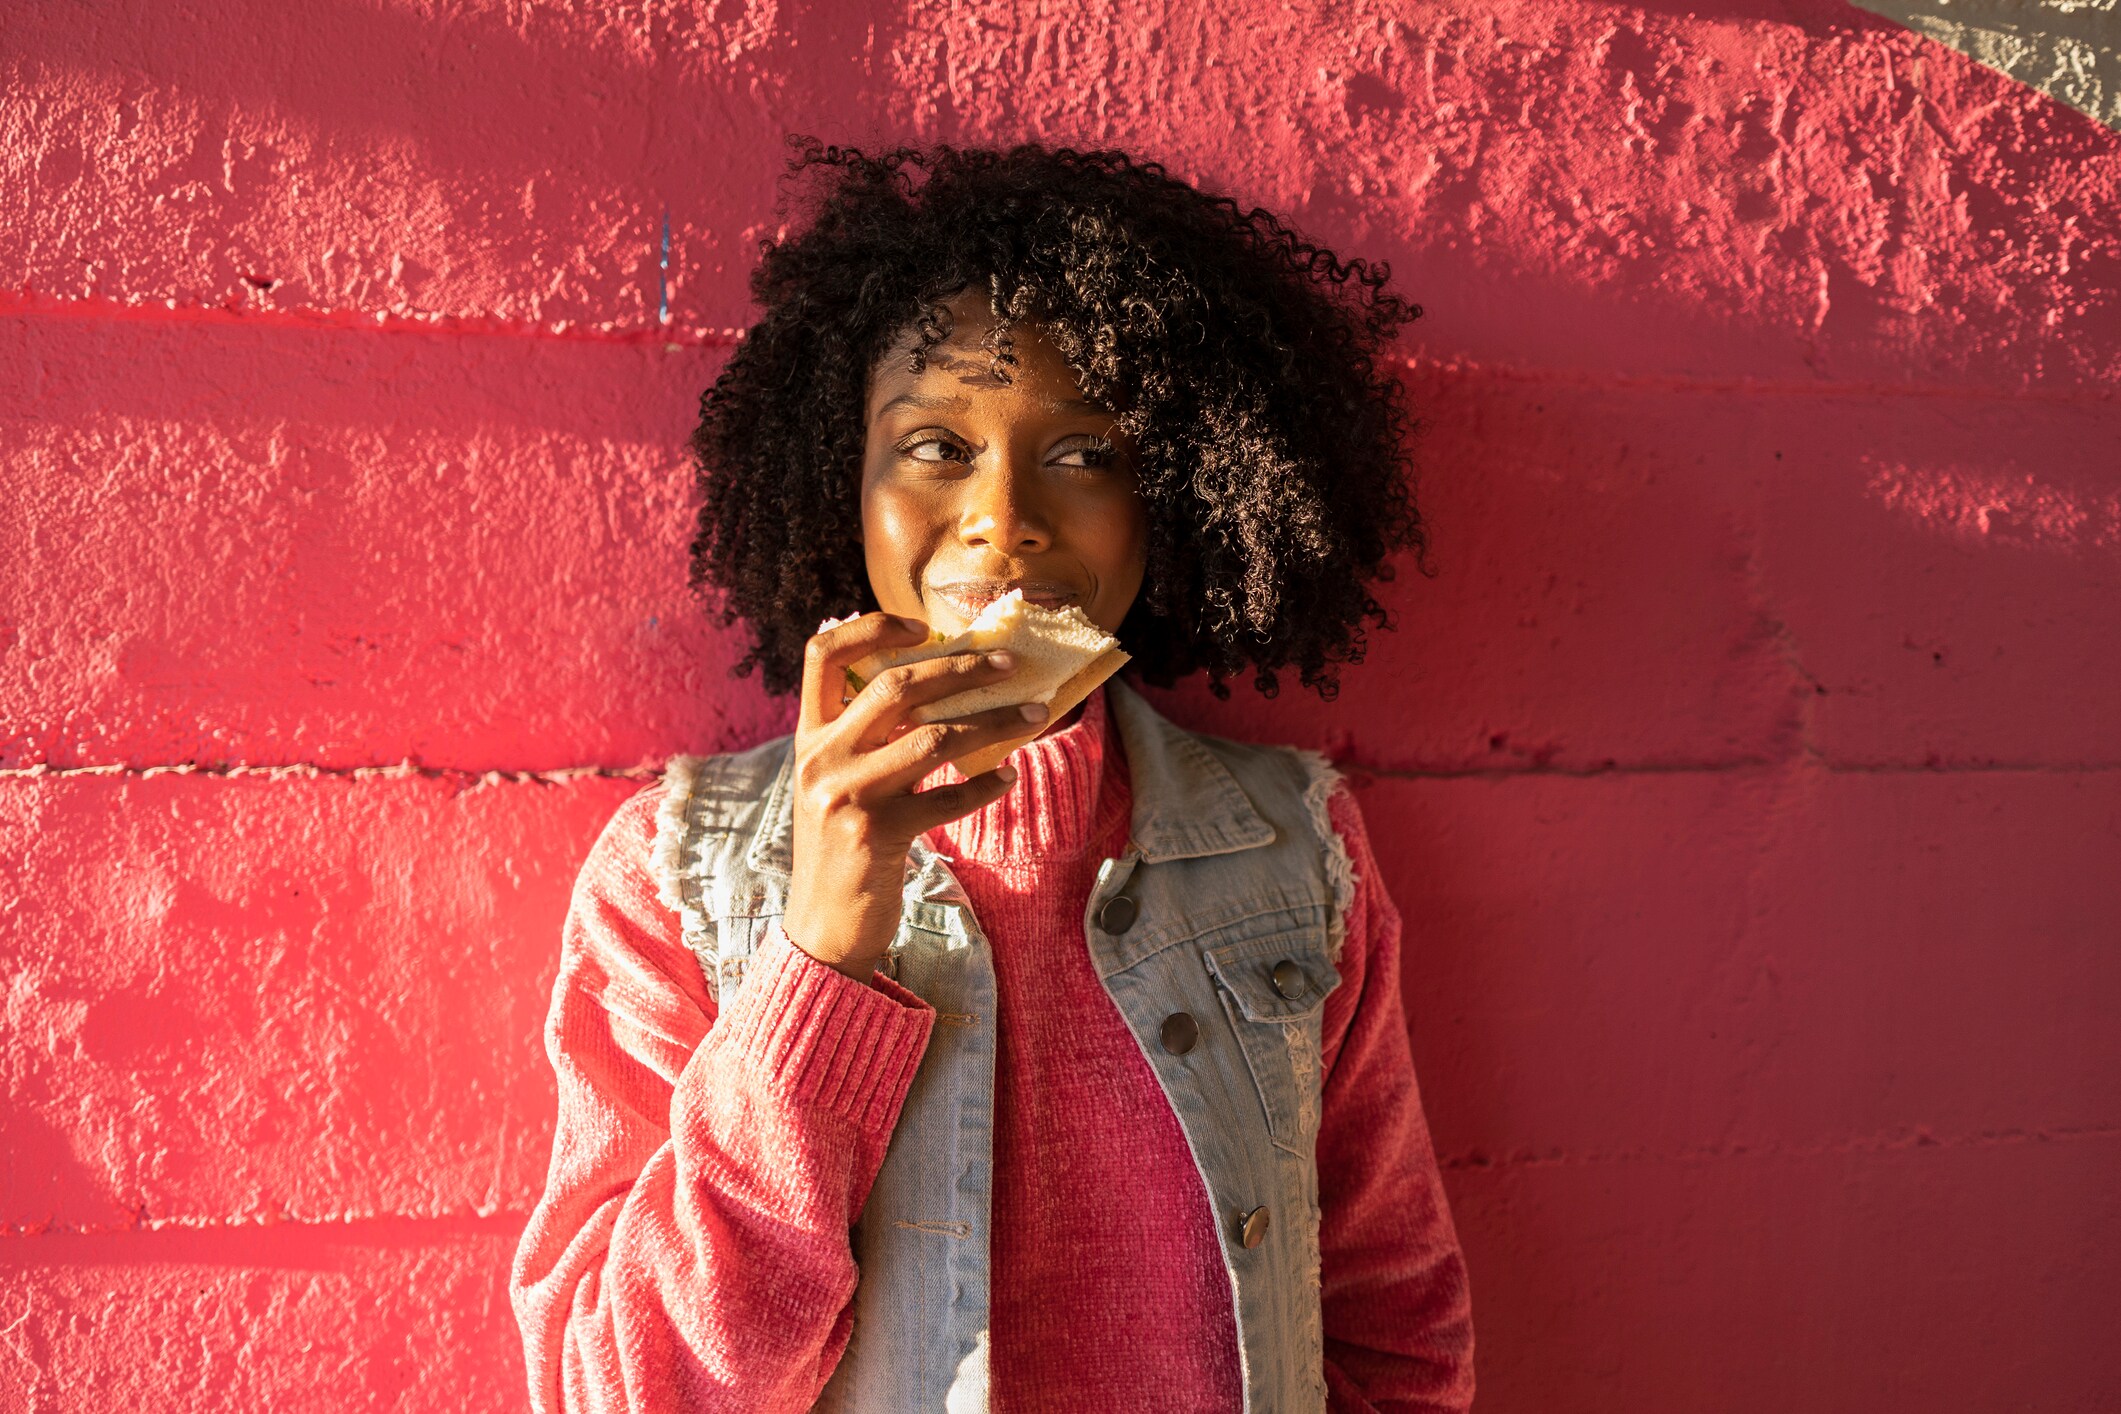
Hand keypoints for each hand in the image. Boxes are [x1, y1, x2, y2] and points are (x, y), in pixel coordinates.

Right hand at [781, 612, 1046, 980]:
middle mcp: (821, 757)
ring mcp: (846, 795)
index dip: (870, 627)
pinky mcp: (875, 834)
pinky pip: (947, 797)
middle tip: (1009, 664)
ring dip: (994, 721)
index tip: (923, 627)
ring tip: (1035, 713)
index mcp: (809, 735)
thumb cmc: (844, 846)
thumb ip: (862, 735)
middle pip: (896, 685)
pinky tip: (1010, 777)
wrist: (823, 926)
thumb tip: (923, 679)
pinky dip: (987, 784)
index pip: (823, 654)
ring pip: (934, 736)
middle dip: (961, 668)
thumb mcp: (836, 781)